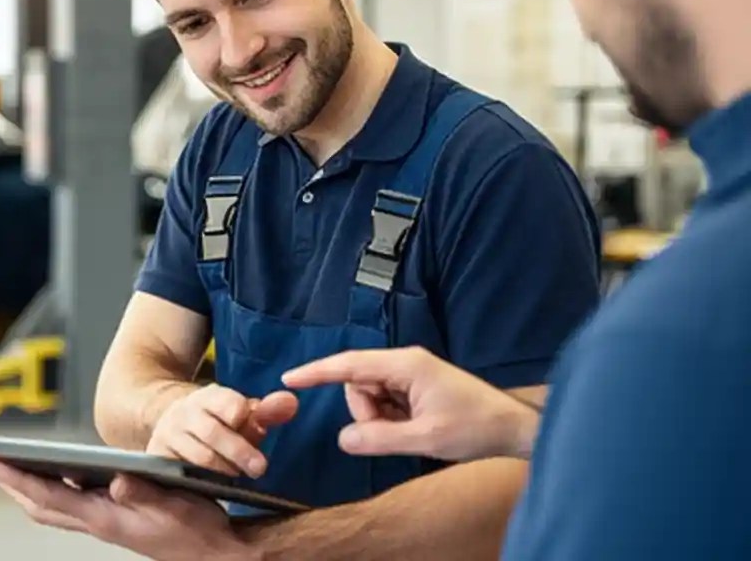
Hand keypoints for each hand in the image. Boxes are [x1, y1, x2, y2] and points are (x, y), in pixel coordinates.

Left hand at [0, 463, 255, 560]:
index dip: (18, 480)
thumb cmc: (199, 529)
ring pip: (56, 509)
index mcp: (107, 518)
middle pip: (42, 507)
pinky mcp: (117, 523)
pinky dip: (58, 490)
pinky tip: (62, 473)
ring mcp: (107, 525)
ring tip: (15, 468)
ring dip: (32, 490)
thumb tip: (115, 481)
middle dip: (15, 486)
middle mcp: (100, 524)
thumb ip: (144, 492)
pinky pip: (75, 506)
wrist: (218, 553)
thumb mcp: (175, 504)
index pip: (50, 498)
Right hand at [146, 384, 298, 476]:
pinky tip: (212, 483)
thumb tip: (291, 403)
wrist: (171, 423)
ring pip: (199, 456)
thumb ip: (268, 410)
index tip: (255, 425)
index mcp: (210, 397)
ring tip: (236, 475)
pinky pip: (181, 471)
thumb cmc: (217, 422)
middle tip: (260, 468)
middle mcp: (185, 412)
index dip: (242, 415)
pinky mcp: (158, 455)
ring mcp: (169, 434)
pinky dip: (200, 478)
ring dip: (223, 469)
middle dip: (239, 451)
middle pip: (214, 432)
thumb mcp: (242, 414)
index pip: (228, 403)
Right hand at [281, 347, 538, 460]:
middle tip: (396, 434)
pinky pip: (386, 402)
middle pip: (358, 385)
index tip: (289, 379)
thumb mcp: (425, 439)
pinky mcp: (416, 387)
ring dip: (380, 419)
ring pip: (370, 396)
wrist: (514, 427)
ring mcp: (411, 374)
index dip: (317, 372)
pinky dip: (391, 419)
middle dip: (366, 414)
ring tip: (412, 432)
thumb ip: (379, 439)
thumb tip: (343, 439)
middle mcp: (404, 363)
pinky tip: (416, 428)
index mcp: (404, 365)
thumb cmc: (476, 428)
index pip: (349, 365)